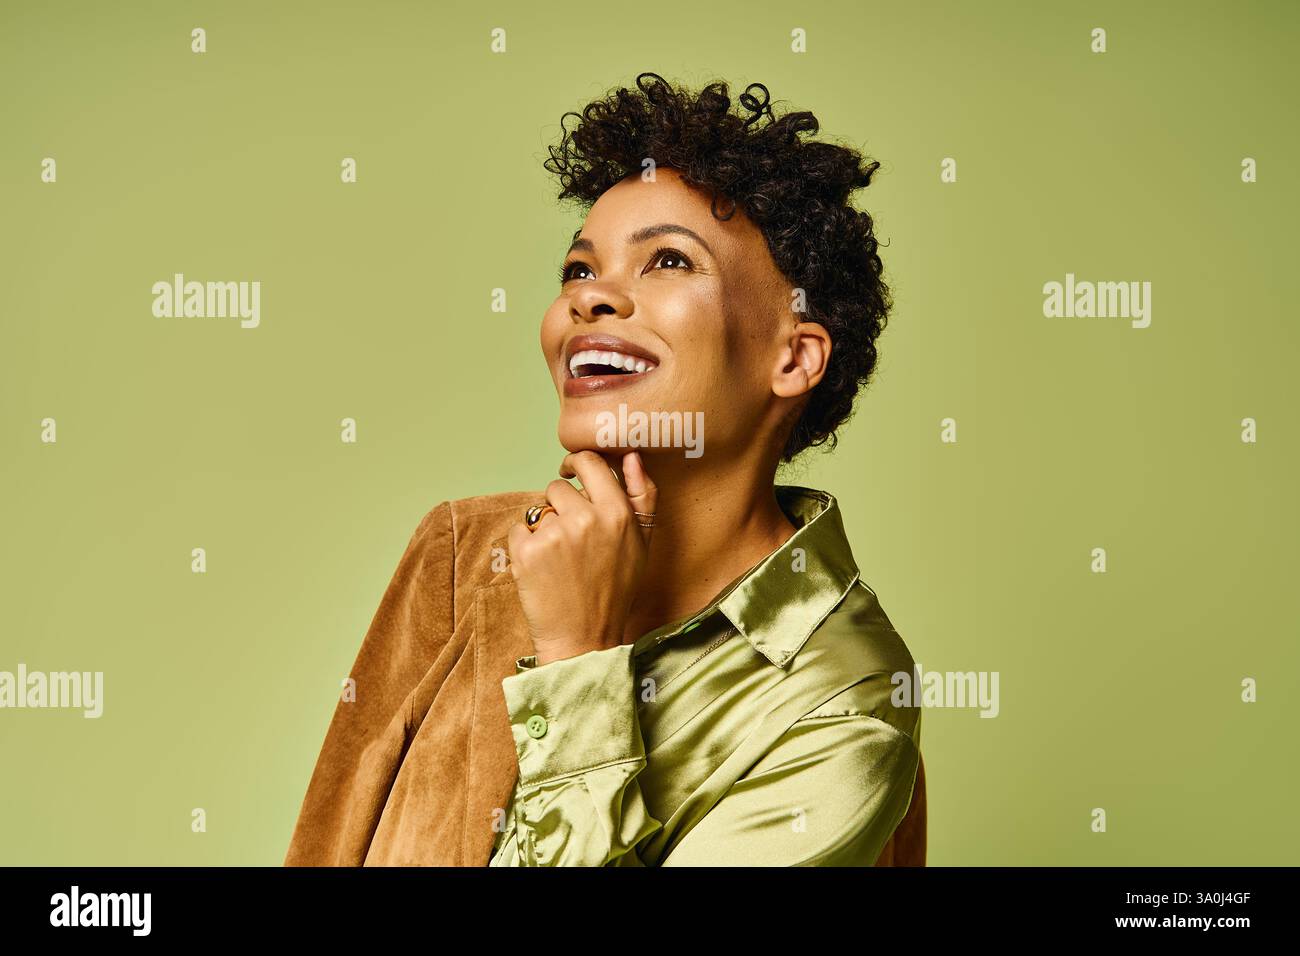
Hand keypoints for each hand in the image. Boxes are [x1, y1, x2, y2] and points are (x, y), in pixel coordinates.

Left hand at [506, 450, 656, 664]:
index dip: (576, 464)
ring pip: (539, 509)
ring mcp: (555, 534)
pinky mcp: (526, 551)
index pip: (590, 462)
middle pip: (558, 486)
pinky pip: (519, 530)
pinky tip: (542, 568)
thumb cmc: (615, 590)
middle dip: (560, 504)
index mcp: (618, 513)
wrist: (584, 638)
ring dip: (544, 527)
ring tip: (560, 559)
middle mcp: (587, 518)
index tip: (570, 472)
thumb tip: (632, 455)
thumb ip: (642, 496)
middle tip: (570, 537)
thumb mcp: (642, 544)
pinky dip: (525, 546)